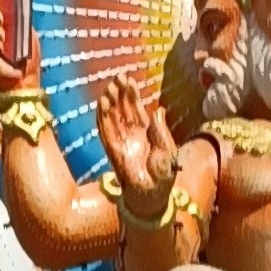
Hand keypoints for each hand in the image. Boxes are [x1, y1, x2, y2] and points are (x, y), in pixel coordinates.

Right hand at [96, 73, 176, 205]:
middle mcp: (132, 134)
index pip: (137, 109)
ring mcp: (122, 141)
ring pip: (113, 118)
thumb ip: (161, 130)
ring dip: (110, 103)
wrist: (153, 193)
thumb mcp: (168, 148)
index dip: (132, 95)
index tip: (129, 80)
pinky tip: (102, 105)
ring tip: (109, 87)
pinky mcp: (114, 150)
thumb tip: (158, 110)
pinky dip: (103, 118)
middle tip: (118, 77)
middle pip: (123, 109)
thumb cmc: (163, 173)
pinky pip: (106, 131)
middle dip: (120, 94)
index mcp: (146, 131)